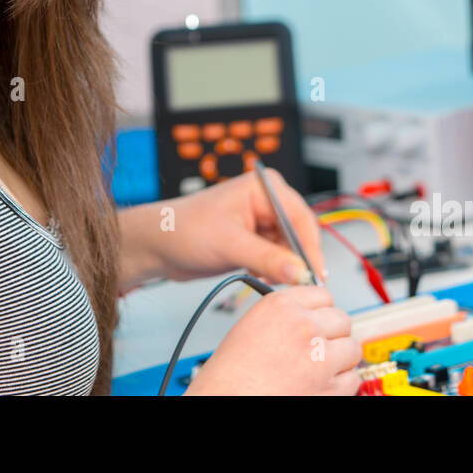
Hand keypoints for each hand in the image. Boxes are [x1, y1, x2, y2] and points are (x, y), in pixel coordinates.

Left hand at [139, 168, 327, 286]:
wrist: (158, 245)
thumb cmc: (184, 230)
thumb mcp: (229, 245)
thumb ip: (267, 259)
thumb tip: (300, 272)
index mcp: (264, 188)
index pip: (300, 218)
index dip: (310, 248)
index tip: (313, 274)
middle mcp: (266, 201)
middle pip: (299, 234)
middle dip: (295, 260)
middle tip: (294, 284)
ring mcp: (261, 221)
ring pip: (290, 249)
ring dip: (283, 267)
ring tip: (267, 277)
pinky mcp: (255, 239)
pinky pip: (277, 257)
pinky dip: (273, 270)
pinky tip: (257, 275)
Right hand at [183, 285, 360, 394]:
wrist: (225, 399)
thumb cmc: (229, 375)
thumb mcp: (250, 326)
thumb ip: (282, 316)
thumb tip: (308, 316)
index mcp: (281, 306)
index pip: (323, 294)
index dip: (321, 310)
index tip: (320, 318)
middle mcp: (303, 327)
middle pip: (342, 319)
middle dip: (334, 333)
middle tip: (322, 346)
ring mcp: (320, 357)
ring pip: (352, 348)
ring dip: (341, 358)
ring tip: (321, 368)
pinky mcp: (330, 387)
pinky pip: (352, 379)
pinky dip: (341, 384)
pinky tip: (322, 385)